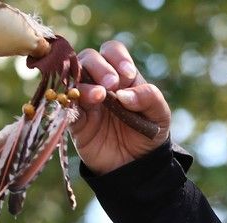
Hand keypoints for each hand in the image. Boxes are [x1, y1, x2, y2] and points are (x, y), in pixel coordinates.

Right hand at [72, 40, 170, 174]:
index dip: (116, 57)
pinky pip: (65, 103)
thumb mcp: (160, 116)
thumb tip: (124, 94)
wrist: (137, 166)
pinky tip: (85, 104)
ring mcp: (85, 99)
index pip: (112, 51)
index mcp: (122, 77)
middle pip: (89, 58)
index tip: (128, 74)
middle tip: (113, 84)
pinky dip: (71, 99)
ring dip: (84, 81)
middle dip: (100, 66)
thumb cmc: (149, 135)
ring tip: (101, 96)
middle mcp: (100, 83)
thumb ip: (150, 98)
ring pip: (73, 76)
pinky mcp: (75, 118)